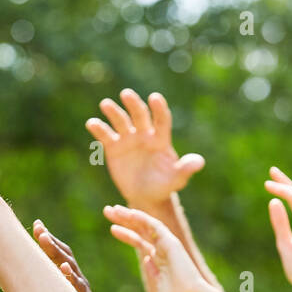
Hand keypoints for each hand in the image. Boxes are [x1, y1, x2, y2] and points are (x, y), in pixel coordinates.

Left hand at [32, 219, 97, 291]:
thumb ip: (45, 289)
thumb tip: (22, 275)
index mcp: (69, 278)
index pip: (60, 253)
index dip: (49, 239)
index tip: (37, 225)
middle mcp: (78, 281)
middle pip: (65, 256)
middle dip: (51, 241)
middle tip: (38, 229)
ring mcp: (83, 291)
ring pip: (71, 267)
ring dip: (57, 252)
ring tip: (44, 240)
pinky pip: (78, 289)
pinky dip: (71, 278)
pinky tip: (62, 269)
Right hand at [86, 89, 204, 207]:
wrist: (146, 196)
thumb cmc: (164, 186)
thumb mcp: (177, 179)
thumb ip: (186, 169)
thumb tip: (200, 162)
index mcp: (161, 138)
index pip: (161, 119)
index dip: (159, 108)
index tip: (154, 98)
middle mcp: (144, 134)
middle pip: (139, 114)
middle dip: (133, 104)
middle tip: (126, 94)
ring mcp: (128, 139)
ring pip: (121, 121)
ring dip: (113, 112)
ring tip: (106, 104)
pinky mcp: (114, 148)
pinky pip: (106, 135)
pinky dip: (99, 128)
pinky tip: (92, 123)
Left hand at [103, 204, 210, 291]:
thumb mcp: (160, 286)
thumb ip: (154, 272)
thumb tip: (147, 260)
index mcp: (160, 259)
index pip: (140, 242)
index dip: (126, 234)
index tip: (112, 228)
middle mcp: (163, 249)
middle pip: (140, 230)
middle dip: (125, 220)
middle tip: (107, 211)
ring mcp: (167, 245)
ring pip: (146, 224)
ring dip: (129, 216)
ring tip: (112, 209)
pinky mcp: (171, 242)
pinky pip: (155, 226)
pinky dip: (142, 218)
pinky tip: (129, 214)